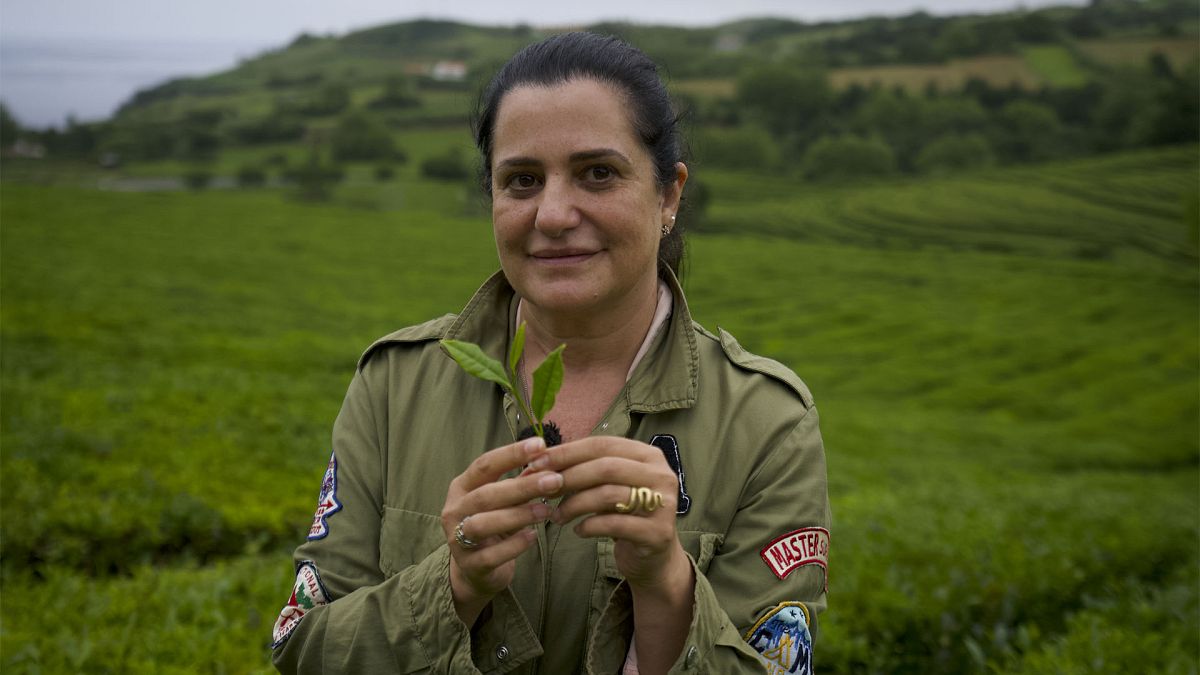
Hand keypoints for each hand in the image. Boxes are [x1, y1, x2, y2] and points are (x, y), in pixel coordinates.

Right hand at [440, 436, 562, 625]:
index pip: (484, 465)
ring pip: (482, 523)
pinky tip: (533, 537)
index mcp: (462, 487)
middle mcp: (454, 510)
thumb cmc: (494, 525)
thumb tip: (547, 459)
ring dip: (517, 515)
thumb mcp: (504, 501)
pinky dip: (514, 546)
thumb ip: (520, 482)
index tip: (540, 445)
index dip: (511, 454)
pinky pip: (491, 555)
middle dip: (522, 486)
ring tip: (546, 510)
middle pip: (485, 494)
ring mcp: (457, 539)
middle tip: (555, 481)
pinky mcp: (470, 565)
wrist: (476, 570)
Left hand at [527, 437, 687, 589]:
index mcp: (649, 456)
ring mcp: (663, 504)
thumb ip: (587, 469)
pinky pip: (613, 524)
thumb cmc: (626, 515)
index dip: (567, 452)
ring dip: (574, 504)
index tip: (536, 462)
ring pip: (608, 495)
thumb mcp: (611, 486)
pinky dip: (589, 526)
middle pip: (606, 467)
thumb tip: (540, 461)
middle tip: (542, 488)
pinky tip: (578, 530)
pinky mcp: (657, 532)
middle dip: (568, 476)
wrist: (656, 556)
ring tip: (557, 516)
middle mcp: (661, 475)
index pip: (603, 444)